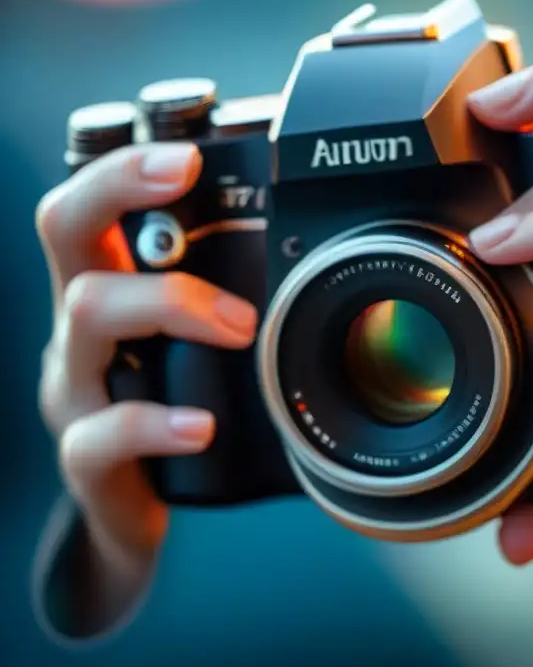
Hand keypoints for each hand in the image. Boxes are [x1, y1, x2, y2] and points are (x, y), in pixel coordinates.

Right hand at [36, 143, 258, 573]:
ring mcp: (77, 388)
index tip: (189, 157)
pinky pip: (103, 433)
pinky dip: (157, 425)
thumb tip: (335, 260)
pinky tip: (202, 427)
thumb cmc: (178, 406)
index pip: (91, 204)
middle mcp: (82, 325)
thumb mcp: (199, 345)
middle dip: (120, 190)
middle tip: (191, 190)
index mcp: (112, 287)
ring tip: (239, 326)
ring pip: (87, 312)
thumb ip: (238, 301)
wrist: (139, 510)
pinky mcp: (86, 457)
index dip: (123, 168)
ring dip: (170, 303)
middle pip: (64, 228)